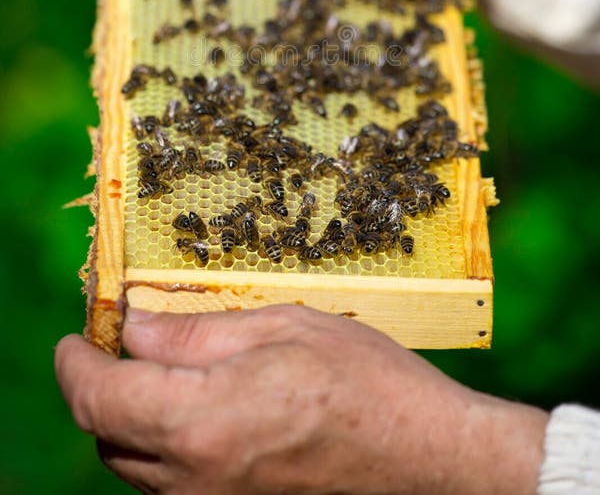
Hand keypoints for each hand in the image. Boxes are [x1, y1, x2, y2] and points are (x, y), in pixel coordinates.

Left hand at [55, 305, 546, 493]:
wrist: (429, 463)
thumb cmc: (366, 384)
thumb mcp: (281, 329)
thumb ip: (195, 331)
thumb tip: (133, 323)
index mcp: (200, 423)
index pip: (98, 398)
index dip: (73, 364)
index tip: (73, 336)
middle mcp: (194, 480)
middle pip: (107, 436)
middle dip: (98, 387)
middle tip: (119, 342)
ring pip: (135, 466)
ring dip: (129, 418)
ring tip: (159, 370)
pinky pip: (172, 485)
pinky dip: (163, 446)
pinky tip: (199, 409)